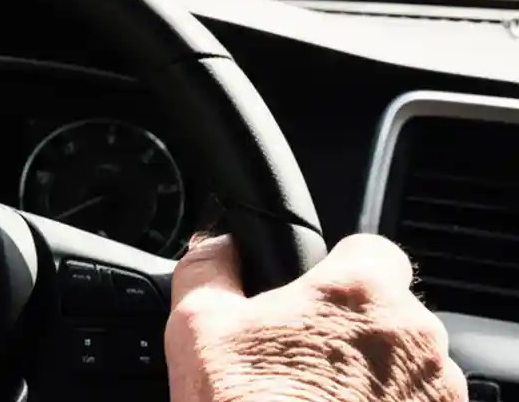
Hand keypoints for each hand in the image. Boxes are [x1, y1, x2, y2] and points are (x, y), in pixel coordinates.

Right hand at [165, 234, 465, 401]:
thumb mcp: (195, 324)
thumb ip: (209, 266)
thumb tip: (219, 247)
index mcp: (360, 293)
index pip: (371, 250)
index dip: (337, 271)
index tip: (312, 299)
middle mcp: (415, 337)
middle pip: (390, 312)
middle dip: (353, 329)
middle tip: (303, 359)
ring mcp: (439, 392)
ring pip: (408, 366)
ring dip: (376, 376)